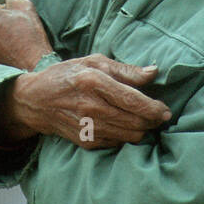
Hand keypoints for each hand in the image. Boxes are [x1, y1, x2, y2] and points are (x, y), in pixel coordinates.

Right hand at [0, 55, 171, 149]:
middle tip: (160, 115)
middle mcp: (90, 106)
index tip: (166, 110)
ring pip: (129, 135)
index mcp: (94, 82)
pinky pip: (117, 142)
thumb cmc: (69, 75)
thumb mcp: (94, 61)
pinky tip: (126, 125)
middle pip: (134, 121)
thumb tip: (153, 73)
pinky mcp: (86, 142)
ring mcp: (87, 127)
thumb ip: (125, 69)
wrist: (37, 100)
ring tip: (146, 119)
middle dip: (153, 120)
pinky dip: (126, 135)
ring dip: (142, 129)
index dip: (154, 108)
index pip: (133, 100)